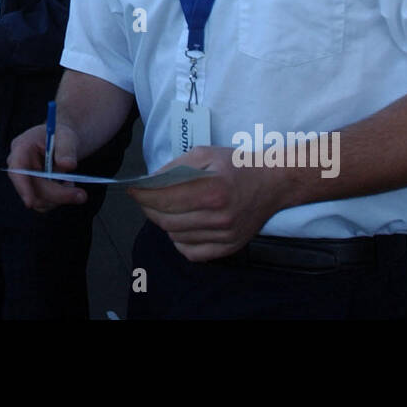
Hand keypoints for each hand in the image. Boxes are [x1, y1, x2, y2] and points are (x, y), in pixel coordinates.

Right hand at [7, 123, 87, 210]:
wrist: (62, 142)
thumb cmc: (61, 136)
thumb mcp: (66, 136)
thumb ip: (66, 148)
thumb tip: (68, 165)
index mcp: (21, 147)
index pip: (17, 170)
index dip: (22, 187)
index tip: (30, 202)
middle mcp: (19, 166)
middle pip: (32, 189)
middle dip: (57, 194)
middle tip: (82, 195)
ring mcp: (25, 180)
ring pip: (39, 200)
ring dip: (59, 197)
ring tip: (71, 181)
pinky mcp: (33, 190)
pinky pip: (44, 203)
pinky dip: (59, 199)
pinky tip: (66, 185)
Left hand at [126, 146, 291, 261]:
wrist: (273, 183)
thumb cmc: (237, 165)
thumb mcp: (205, 153)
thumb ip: (175, 167)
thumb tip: (149, 181)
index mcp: (213, 189)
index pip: (164, 199)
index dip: (142, 195)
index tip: (133, 190)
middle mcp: (219, 216)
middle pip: (166, 221)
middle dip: (148, 209)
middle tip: (145, 199)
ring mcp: (225, 236)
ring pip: (176, 237)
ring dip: (164, 223)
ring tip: (167, 209)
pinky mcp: (229, 248)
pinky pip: (191, 253)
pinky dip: (179, 241)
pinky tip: (183, 226)